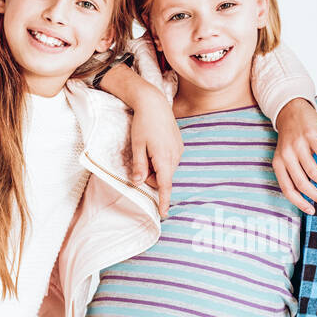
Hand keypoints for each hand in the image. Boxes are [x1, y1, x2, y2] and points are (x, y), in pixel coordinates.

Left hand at [128, 95, 181, 218]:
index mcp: (164, 158)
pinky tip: (155, 144)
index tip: (163, 213)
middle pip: (162, 178)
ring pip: (166, 169)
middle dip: (151, 175)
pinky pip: (169, 160)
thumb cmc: (143, 124)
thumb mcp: (137, 146)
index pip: (164, 185)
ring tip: (147, 147)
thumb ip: (139, 166)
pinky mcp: (179, 146)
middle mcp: (175, 156)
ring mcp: (179, 151)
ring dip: (155, 166)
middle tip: (140, 158)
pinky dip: (160, 159)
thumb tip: (139, 183)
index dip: (163, 200)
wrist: (154, 103)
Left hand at [272, 98, 316, 214]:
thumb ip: (293, 173)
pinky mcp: (310, 134)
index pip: (288, 189)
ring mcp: (297, 144)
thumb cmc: (290, 139)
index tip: (312, 210)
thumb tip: (306, 196)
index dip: (300, 202)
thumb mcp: (285, 157)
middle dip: (315, 195)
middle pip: (302, 183)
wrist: (290, 111)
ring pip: (312, 171)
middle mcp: (286, 155)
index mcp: (278, 164)